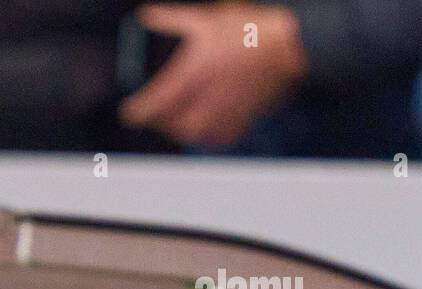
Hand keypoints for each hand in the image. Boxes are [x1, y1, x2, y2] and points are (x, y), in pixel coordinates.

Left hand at [119, 2, 307, 146]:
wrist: (292, 49)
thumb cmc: (249, 30)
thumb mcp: (207, 19)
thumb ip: (172, 20)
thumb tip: (145, 17)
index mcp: (187, 77)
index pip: (146, 109)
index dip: (134, 110)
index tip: (129, 111)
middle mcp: (200, 104)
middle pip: (165, 124)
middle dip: (158, 116)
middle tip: (156, 108)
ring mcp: (219, 118)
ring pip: (187, 133)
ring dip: (179, 124)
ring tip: (179, 112)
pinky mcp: (237, 127)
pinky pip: (211, 138)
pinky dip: (205, 131)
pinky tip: (204, 118)